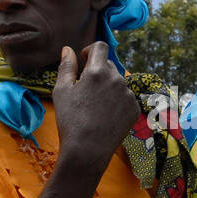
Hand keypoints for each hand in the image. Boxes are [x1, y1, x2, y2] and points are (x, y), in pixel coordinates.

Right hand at [51, 43, 140, 167]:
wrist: (87, 150)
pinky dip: (116, 102)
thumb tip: (68, 49)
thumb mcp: (62, 91)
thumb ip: (66, 66)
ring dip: (107, 88)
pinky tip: (105, 116)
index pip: (100, 47)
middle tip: (85, 92)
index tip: (84, 59)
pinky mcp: (134, 109)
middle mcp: (117, 79)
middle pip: (108, 65)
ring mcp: (128, 94)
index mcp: (97, 71)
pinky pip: (125, 98)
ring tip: (94, 108)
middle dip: (97, 72)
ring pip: (117, 83)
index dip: (91, 50)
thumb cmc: (70, 120)